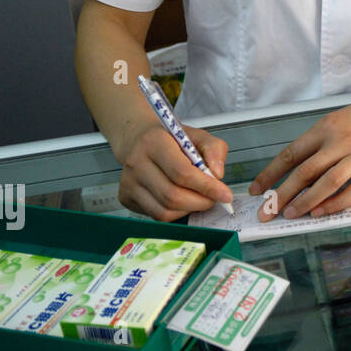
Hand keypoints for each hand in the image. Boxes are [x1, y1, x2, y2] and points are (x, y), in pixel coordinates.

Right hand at [114, 121, 232, 221]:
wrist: (139, 140)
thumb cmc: (171, 140)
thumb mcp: (198, 136)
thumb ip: (214, 150)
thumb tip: (218, 175)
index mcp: (153, 142)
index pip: (182, 172)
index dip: (207, 187)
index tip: (225, 194)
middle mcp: (136, 163)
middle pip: (172, 196)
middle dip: (200, 202)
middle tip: (214, 198)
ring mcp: (128, 182)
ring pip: (164, 211)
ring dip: (189, 209)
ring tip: (199, 198)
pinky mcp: (125, 197)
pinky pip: (156, 215)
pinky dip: (176, 213)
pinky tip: (183, 200)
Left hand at [248, 91, 350, 220]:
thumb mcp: (339, 121)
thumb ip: (320, 143)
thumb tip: (300, 174)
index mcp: (326, 128)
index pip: (292, 153)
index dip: (271, 173)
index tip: (257, 190)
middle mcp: (341, 141)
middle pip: (305, 171)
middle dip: (282, 194)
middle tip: (267, 212)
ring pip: (327, 183)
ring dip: (306, 202)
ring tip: (291, 214)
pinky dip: (335, 204)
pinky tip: (321, 212)